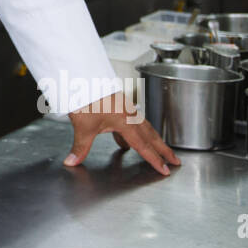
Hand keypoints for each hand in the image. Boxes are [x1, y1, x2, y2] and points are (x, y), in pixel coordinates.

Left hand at [63, 95, 180, 174]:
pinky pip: (132, 122)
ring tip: (158, 151)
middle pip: (151, 136)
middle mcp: (129, 114)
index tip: (165, 170)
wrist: (81, 78)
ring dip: (152, 141)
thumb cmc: (85, 98)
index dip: (155, 159)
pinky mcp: (119, 104)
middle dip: (163, 149)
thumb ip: (80, 147)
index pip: (143, 146)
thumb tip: (72, 161)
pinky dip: (134, 134)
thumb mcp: (82, 126)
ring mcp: (125, 108)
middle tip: (175, 160)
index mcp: (125, 121)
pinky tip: (125, 143)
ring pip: (144, 128)